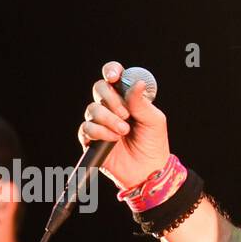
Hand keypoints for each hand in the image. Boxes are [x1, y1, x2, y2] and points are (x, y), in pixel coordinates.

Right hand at [77, 61, 170, 188]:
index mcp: (126, 98)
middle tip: (126, 114)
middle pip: (99, 88)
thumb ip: (141, 102)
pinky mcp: (91, 140)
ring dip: (109, 119)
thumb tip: (136, 83)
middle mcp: (111, 107)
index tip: (114, 76)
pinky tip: (113, 139)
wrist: (148, 170)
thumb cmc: (153, 143)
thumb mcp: (154, 120)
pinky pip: (86, 128)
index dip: (111, 71)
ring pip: (92, 109)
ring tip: (123, 131)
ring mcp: (100, 123)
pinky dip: (100, 131)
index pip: (113, 76)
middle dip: (110, 98)